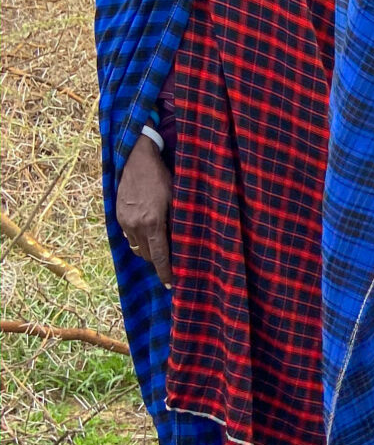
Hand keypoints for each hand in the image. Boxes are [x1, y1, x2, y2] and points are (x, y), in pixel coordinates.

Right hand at [115, 134, 172, 286]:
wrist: (136, 160)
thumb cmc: (162, 177)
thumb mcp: (177, 198)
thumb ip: (179, 221)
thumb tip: (185, 241)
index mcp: (153, 222)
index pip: (160, 256)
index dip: (165, 272)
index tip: (171, 284)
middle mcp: (136, 225)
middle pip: (147, 256)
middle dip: (158, 262)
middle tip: (171, 264)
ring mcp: (124, 221)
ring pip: (137, 248)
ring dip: (148, 251)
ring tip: (160, 248)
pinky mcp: (117, 215)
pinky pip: (129, 237)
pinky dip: (139, 239)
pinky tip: (148, 233)